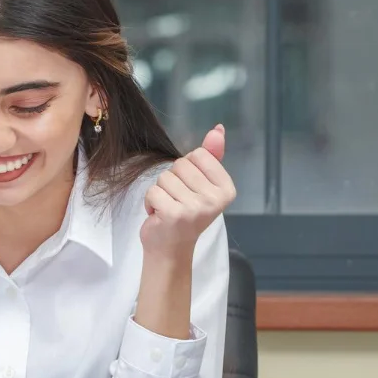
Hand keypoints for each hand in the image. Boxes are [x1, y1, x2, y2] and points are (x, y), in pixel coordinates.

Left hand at [140, 124, 235, 256]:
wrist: (171, 249)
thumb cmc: (186, 213)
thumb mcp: (202, 184)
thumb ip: (211, 156)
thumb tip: (218, 128)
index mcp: (226, 189)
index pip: (199, 154)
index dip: (187, 168)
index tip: (191, 189)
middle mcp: (215, 200)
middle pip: (181, 165)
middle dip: (172, 180)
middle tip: (178, 201)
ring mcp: (195, 208)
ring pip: (165, 177)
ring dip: (161, 191)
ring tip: (168, 208)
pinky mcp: (174, 214)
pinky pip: (153, 191)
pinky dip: (151, 201)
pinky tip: (159, 215)